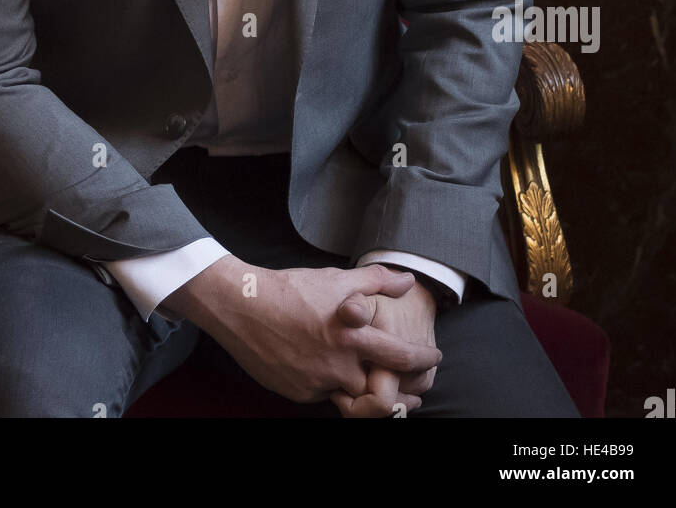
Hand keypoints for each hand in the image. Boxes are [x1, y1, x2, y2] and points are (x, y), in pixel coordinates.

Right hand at [165, 257, 441, 404]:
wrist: (243, 307)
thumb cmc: (292, 288)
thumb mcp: (337, 278)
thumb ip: (376, 281)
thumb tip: (408, 281)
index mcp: (352, 336)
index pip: (401, 357)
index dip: (424, 359)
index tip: (433, 356)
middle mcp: (337, 366)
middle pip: (382, 389)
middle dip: (404, 390)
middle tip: (415, 387)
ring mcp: (317, 383)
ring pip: (354, 396)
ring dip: (371, 393)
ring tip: (381, 385)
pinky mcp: (299, 393)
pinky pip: (327, 395)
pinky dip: (337, 387)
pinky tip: (338, 373)